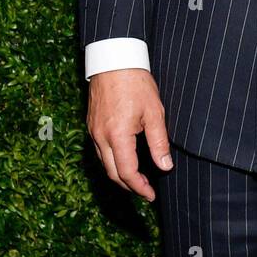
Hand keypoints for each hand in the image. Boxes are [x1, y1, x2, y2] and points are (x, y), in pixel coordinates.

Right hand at [86, 68, 172, 201]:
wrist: (114, 60)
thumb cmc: (136, 83)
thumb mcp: (154, 113)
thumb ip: (158, 142)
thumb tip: (165, 167)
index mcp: (117, 135)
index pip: (126, 172)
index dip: (139, 187)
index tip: (150, 195)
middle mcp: (100, 137)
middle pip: (112, 173)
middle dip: (128, 186)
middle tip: (145, 192)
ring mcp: (93, 131)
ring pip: (104, 163)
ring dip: (119, 175)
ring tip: (137, 179)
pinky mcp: (91, 125)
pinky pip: (100, 151)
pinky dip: (112, 161)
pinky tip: (124, 159)